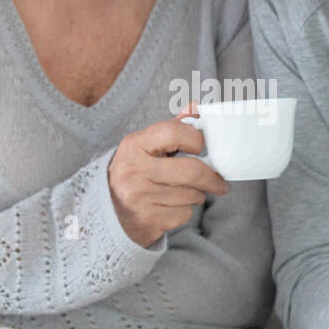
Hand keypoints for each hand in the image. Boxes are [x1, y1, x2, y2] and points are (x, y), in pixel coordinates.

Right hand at [108, 109, 228, 247]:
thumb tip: (196, 107)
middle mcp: (134, 170)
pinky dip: (184, 212)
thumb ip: (173, 129)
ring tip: (183, 194)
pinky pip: (183, 214)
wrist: (109, 213)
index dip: (195, 139)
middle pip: (191, 170)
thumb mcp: (147, 148)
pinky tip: (170, 208)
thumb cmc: (136, 174)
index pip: (174, 132)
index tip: (201, 147)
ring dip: (196, 196)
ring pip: (191, 195)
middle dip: (212, 178)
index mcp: (134, 145)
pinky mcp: (146, 220)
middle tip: (220, 183)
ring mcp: (139, 197)